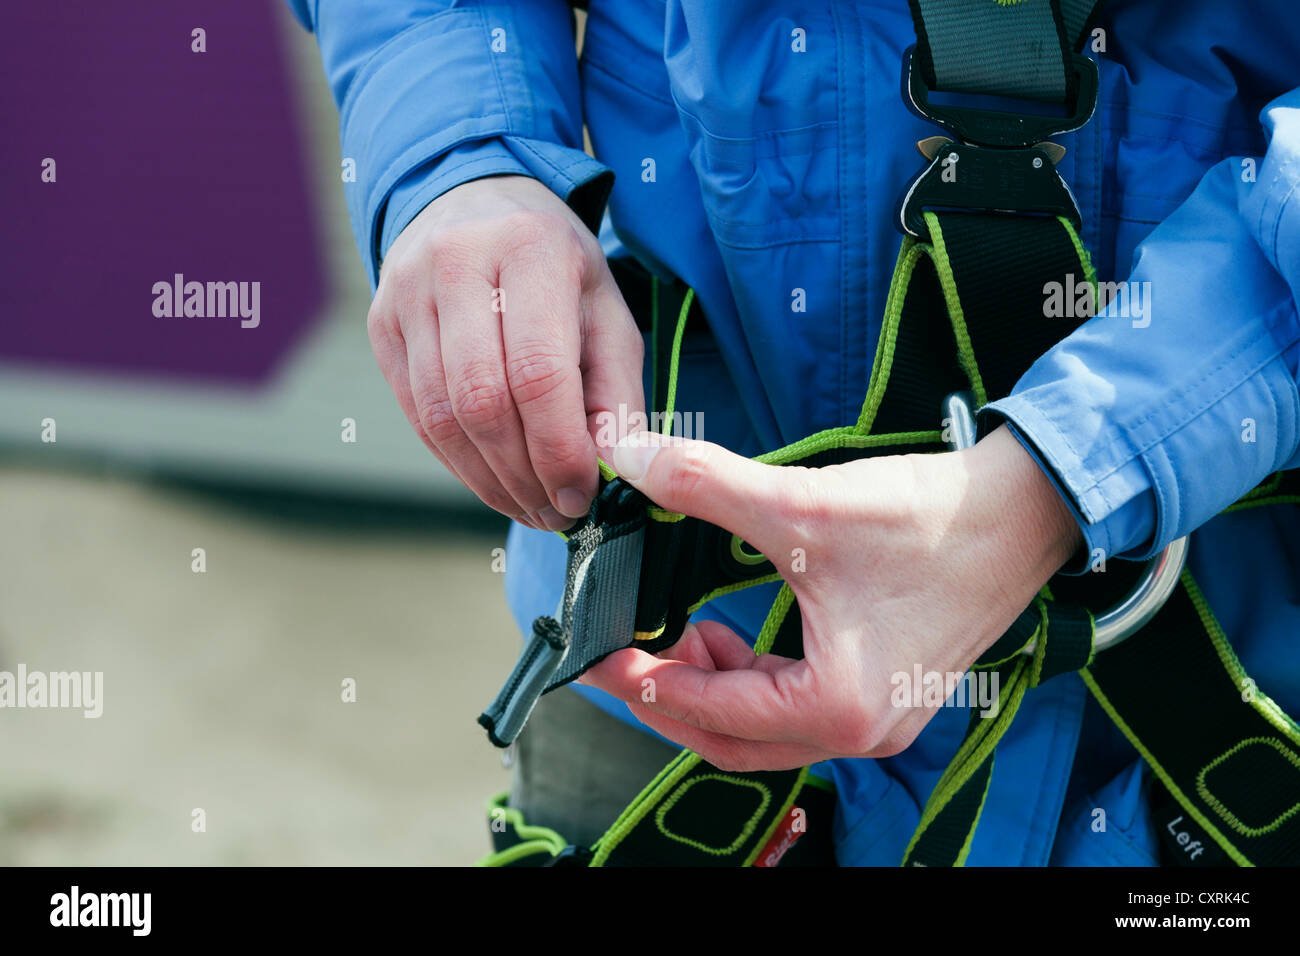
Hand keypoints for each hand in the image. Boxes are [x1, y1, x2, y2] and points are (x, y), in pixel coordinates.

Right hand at [367, 175, 644, 529]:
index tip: (583, 495)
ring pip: (441, 417)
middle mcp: (458, 263)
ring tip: (532, 506)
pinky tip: (496, 481)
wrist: (475, 203)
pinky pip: (418, 416)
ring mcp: (407, 293)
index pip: (538, 372)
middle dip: (524, 474)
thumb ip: (616, 394)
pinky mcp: (381, 326)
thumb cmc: (556, 270)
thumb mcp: (607, 314)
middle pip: (482, 400)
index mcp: (530, 250)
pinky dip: (459, 464)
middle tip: (558, 513)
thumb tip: (611, 475)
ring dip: (490, 480)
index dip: (559, 449)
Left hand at [580, 425, 1081, 770]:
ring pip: (764, 728)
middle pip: (732, 740)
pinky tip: (731, 634)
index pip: (709, 713)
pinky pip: (796, 708)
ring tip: (677, 635)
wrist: (1025, 509)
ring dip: (711, 689)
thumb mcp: (801, 504)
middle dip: (670, 698)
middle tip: (620, 655)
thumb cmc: (931, 520)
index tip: (594, 657)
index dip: (641, 683)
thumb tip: (631, 460)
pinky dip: (751, 679)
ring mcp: (879, 716)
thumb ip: (704, 484)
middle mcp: (861, 730)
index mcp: (837, 706)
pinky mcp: (888, 690)